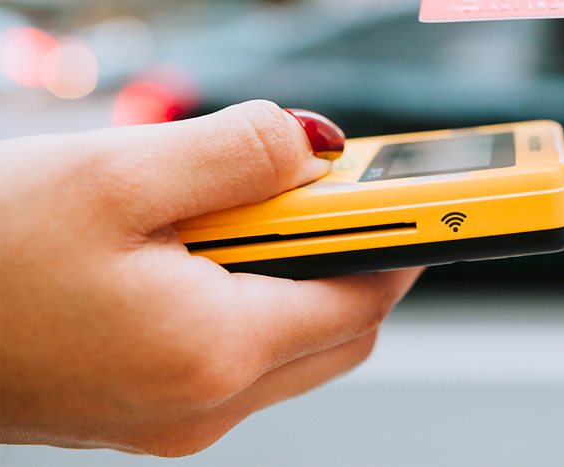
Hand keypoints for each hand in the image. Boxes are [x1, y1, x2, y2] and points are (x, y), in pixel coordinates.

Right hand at [0, 101, 420, 455]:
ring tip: (267, 203)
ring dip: (306, 273)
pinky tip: (216, 245)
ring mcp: (175, 417)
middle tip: (348, 183)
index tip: (450, 192)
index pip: (364, 295)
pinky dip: (259, 298)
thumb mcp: (113, 175)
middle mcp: (205, 404)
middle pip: (343, 328)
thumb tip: (319, 145)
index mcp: (212, 353)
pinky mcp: (145, 410)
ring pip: (296, 344)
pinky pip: (242, 354)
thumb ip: (237, 153)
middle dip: (361, 253)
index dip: (411, 236)